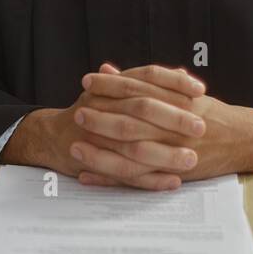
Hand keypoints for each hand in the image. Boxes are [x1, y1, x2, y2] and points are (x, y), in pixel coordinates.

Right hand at [0, 67, 208, 190]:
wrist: (51, 137)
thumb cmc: (91, 112)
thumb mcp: (112, 91)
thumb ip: (144, 83)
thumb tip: (180, 71)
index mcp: (111, 87)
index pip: (146, 76)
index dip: (173, 82)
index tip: (199, 90)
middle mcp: (102, 106)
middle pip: (142, 109)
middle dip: (173, 119)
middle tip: (200, 127)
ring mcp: (96, 135)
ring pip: (135, 144)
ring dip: (165, 154)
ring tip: (191, 160)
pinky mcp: (94, 162)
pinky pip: (125, 173)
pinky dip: (150, 179)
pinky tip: (173, 182)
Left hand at [73, 63, 252, 184]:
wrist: (244, 139)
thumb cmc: (209, 112)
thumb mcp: (181, 90)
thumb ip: (144, 81)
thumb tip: (107, 68)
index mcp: (177, 99)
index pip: (140, 87)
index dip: (112, 84)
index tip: (88, 80)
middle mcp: (176, 124)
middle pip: (133, 119)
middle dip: (103, 116)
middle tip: (79, 112)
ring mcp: (175, 151)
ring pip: (133, 152)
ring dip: (102, 150)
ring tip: (76, 145)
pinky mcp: (173, 173)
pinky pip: (137, 179)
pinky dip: (111, 179)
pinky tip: (88, 176)